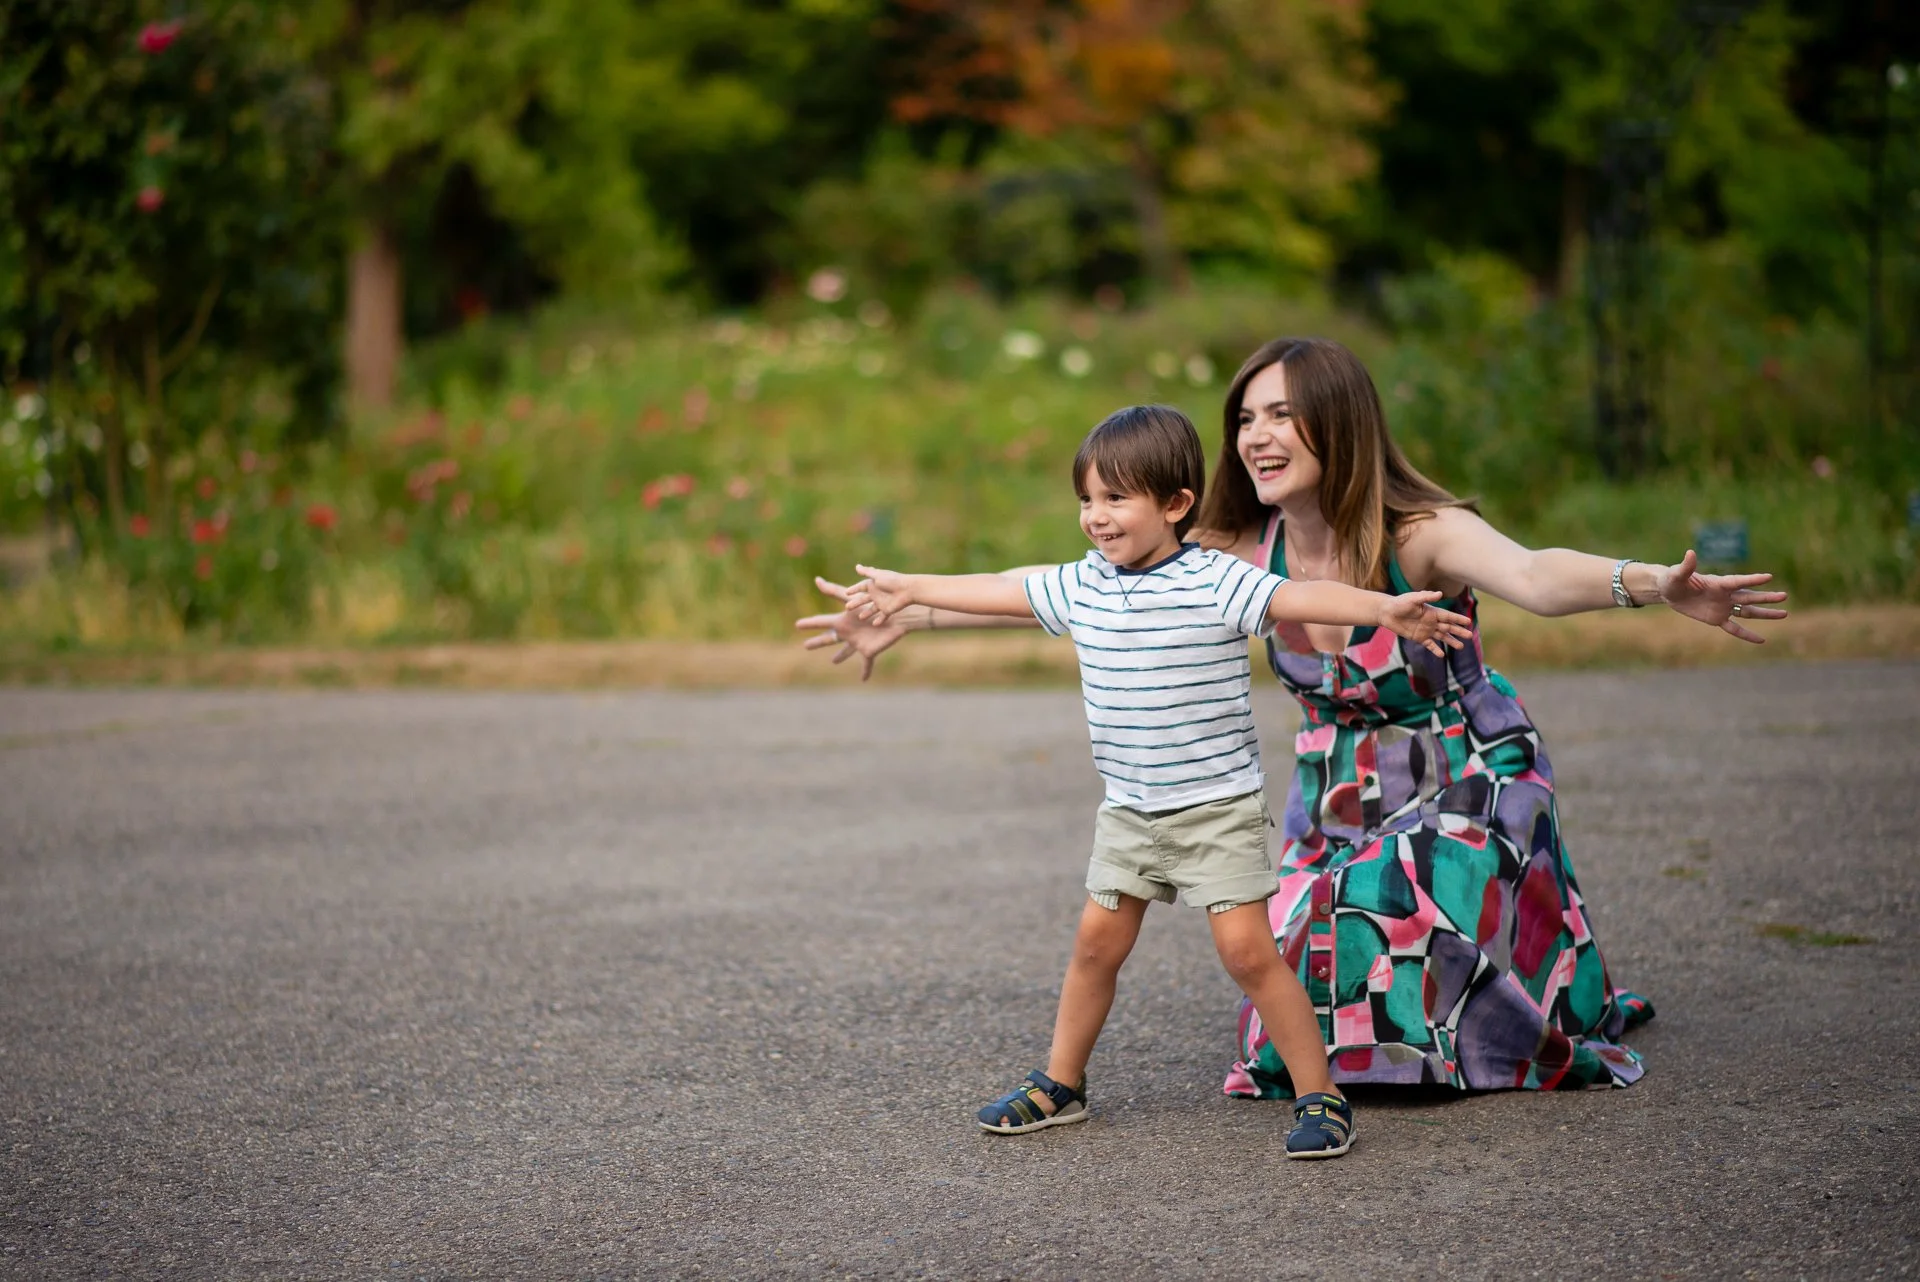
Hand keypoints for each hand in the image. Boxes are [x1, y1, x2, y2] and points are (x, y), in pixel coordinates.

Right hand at [794, 576, 908, 680]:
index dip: (809, 624)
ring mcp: (858, 642)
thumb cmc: (874, 603)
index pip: (822, 622)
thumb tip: (817, 579)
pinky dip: (865, 671)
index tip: (797, 624)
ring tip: (833, 661)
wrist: (897, 614)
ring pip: (846, 652)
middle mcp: (848, 632)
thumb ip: (834, 591)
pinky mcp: (869, 651)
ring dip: (840, 656)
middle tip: (806, 646)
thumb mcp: (852, 597)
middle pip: (829, 639)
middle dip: (818, 642)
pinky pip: (866, 664)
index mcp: (843, 621)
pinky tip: (863, 679)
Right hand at [845, 564, 916, 624]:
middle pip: (864, 599)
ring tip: (860, 617)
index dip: (854, 589)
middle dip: (856, 603)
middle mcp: (877, 593)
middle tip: (847, 608)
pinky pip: (882, 616)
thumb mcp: (878, 576)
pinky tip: (874, 624)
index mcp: (874, 584)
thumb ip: (867, 572)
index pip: (861, 587)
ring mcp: (882, 602)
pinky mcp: (888, 610)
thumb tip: (856, 566)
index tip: (846, 592)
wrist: (908, 590)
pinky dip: (879, 620)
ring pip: (872, 609)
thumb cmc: (893, 581)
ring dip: (866, 613)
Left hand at [1377, 591, 1474, 656]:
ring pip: (1442, 637)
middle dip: (1459, 631)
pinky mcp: (1418, 637)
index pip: (1448, 617)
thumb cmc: (1400, 603)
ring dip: (1451, 641)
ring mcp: (1425, 630)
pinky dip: (1435, 649)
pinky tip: (1442, 655)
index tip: (1469, 622)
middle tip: (1470, 636)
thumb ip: (1426, 597)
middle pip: (1448, 628)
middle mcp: (1431, 622)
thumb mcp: (1412, 599)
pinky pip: (1429, 645)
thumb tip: (1440, 594)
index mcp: (1432, 612)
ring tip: (1461, 647)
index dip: (1458, 619)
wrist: (1386, 612)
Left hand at [1656, 550, 1788, 643]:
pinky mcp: (1717, 619)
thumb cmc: (1673, 579)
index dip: (1751, 579)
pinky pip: (1734, 628)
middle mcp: (1725, 595)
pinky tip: (1762, 640)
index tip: (1768, 576)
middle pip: (1749, 597)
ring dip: (1765, 614)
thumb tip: (1690, 553)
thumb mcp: (1676, 574)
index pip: (1737, 581)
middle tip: (1784, 595)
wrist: (1670, 592)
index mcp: (1717, 583)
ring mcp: (1723, 607)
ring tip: (1784, 614)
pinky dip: (1747, 635)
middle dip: (1765, 597)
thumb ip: (1685, 567)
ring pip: (1748, 612)